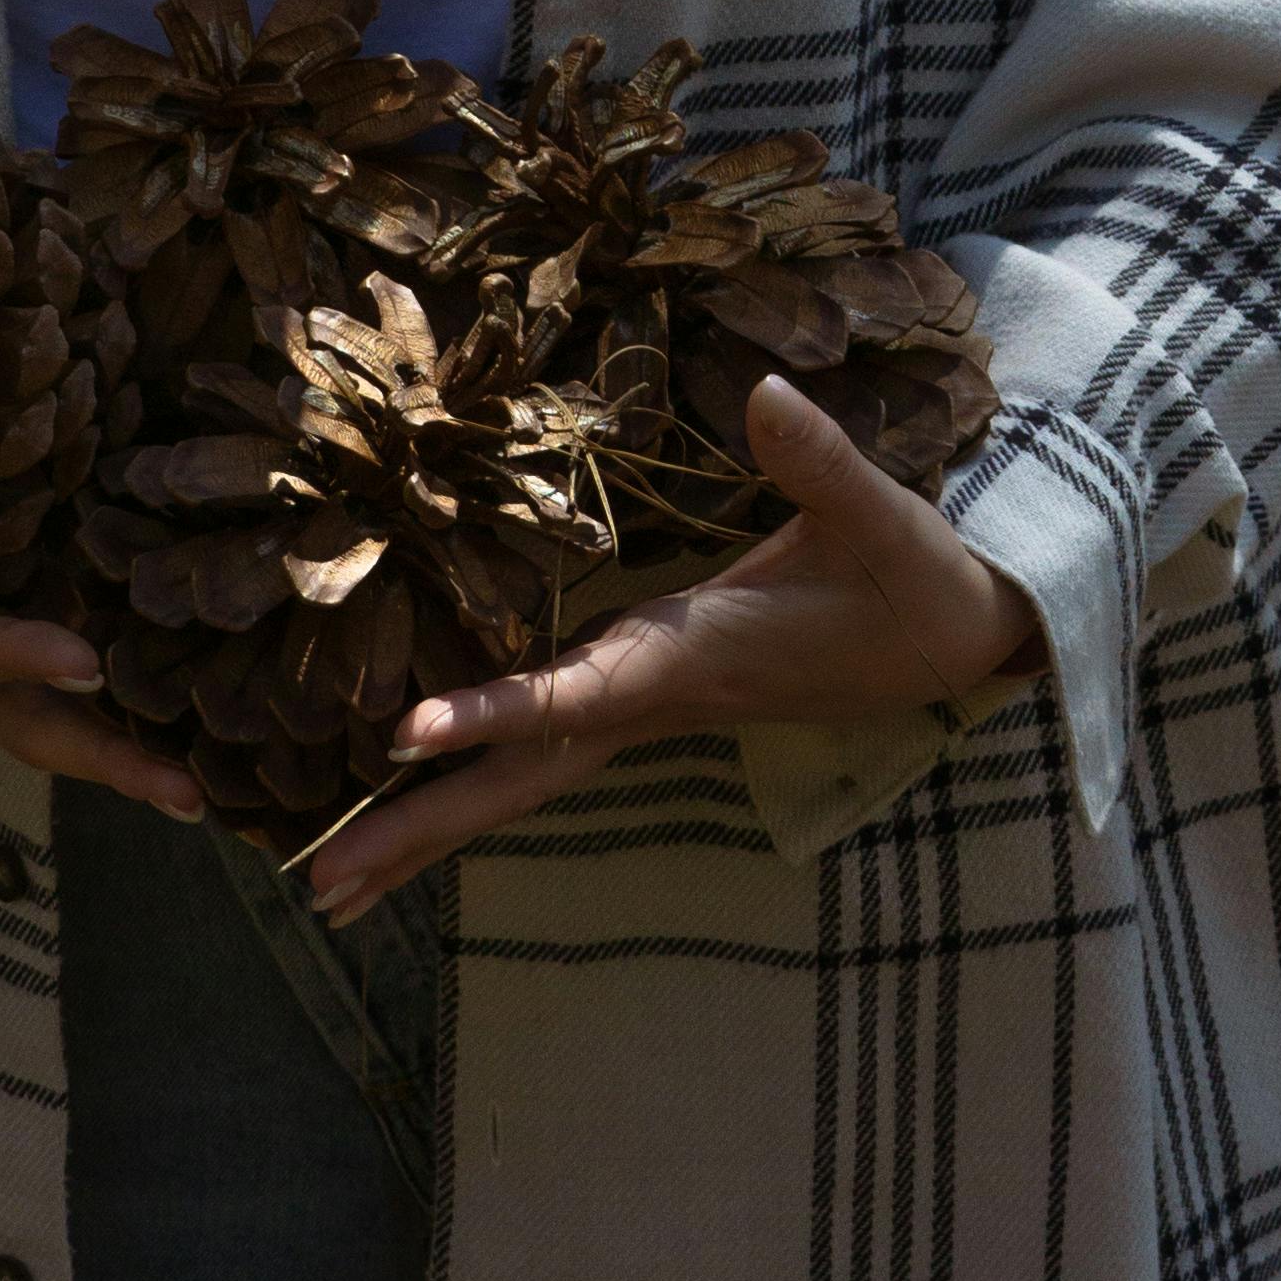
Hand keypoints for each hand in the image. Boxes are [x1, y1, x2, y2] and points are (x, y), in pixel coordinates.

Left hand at [299, 371, 1039, 922]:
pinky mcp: (650, 702)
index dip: (491, 712)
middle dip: (421, 829)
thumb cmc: (917, 580)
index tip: (400, 736)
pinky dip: (472, 786)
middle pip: (520, 781)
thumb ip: (820, 459)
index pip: (574, 695)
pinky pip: (543, 756)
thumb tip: (767, 391)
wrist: (961, 644)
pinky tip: (411, 806)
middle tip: (318, 887)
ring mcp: (648, 711)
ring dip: (430, 830)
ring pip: (522, 783)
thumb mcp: (882, 516)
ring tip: (331, 889)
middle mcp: (654, 702)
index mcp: (692, 660)